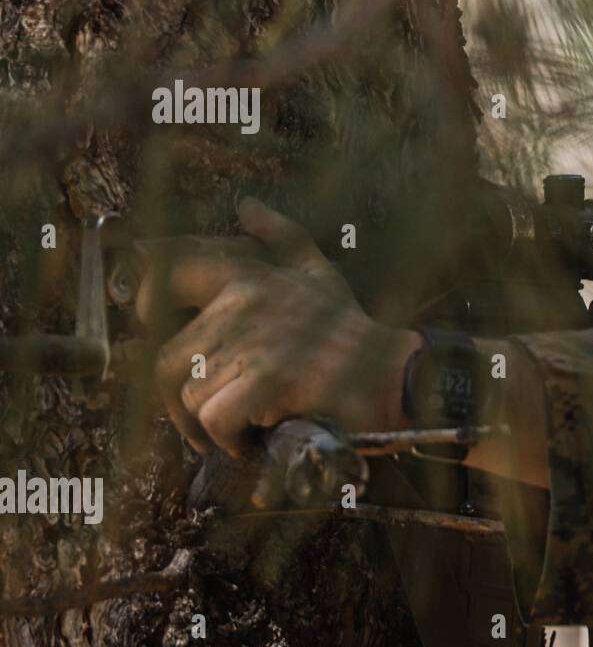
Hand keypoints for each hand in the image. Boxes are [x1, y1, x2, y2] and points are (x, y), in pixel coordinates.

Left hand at [140, 197, 421, 456]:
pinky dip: (227, 441)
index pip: (171, 272)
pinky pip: (213, 420)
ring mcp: (253, 343)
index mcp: (249, 277)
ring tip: (239, 430)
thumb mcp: (320, 273)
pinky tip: (252, 441)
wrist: (392, 377)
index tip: (150, 325)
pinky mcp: (265, 382)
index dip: (146, 301)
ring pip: (189, 395)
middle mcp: (243, 304)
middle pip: (168, 358)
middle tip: (205, 416)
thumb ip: (282, 237)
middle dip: (181, 396)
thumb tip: (247, 204)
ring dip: (208, 424)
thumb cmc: (353, 332)